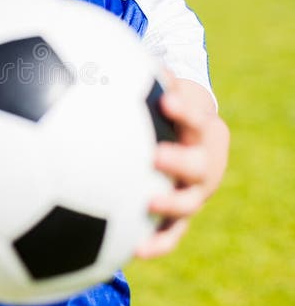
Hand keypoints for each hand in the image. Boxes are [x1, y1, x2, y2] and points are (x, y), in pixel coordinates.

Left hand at [135, 75, 228, 258]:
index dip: (184, 110)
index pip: (195, 117)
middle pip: (198, 164)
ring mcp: (192, 192)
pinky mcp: (179, 216)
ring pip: (189, 203)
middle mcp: (200, 163)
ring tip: (150, 204)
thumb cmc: (167, 111)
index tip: (166, 100)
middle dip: (179, 160)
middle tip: (157, 155)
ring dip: (171, 205)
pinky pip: (171, 235)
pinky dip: (157, 243)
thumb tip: (103, 53)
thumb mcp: (162, 91)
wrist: (196, 141)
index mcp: (197, 130)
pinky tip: (133, 252)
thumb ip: (143, 77)